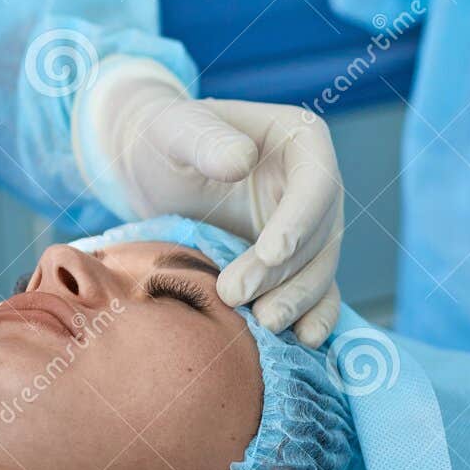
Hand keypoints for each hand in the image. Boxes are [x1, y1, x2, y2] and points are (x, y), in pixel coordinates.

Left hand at [75, 60, 342, 345]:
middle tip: (237, 298)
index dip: (299, 221)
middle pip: (319, 235)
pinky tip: (305, 341)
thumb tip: (241, 161)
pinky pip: (314, 290)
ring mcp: (308, 226)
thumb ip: (204, 139)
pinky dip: (312, 315)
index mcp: (301, 139)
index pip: (316, 183)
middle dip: (285, 272)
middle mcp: (315, 184)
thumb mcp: (174, 128)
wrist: (149, 165)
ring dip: (297, 300)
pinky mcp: (293, 260)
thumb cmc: (162, 135)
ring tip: (262, 324)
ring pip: (319, 269)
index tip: (270, 253)